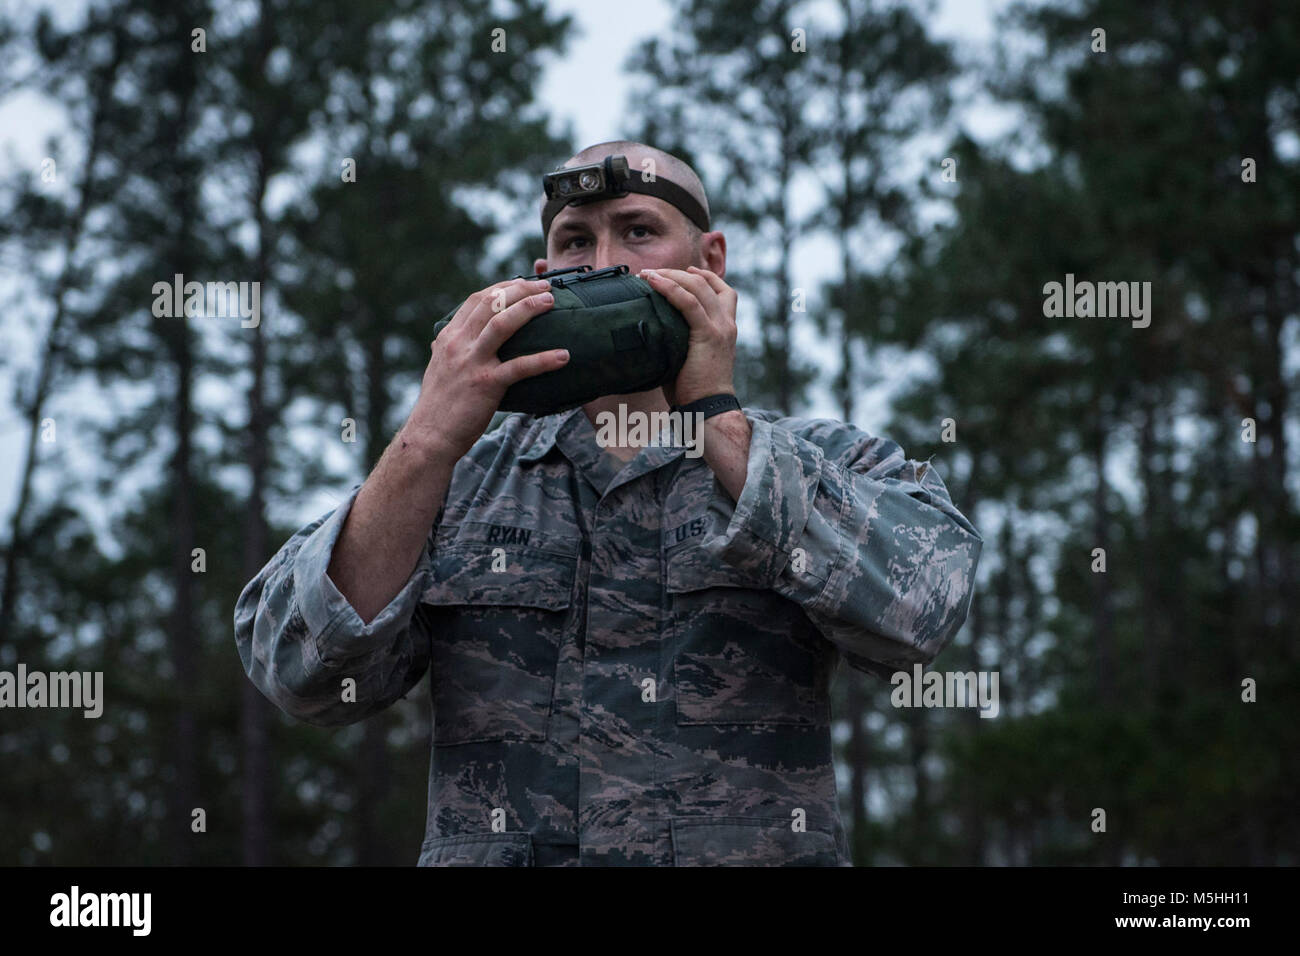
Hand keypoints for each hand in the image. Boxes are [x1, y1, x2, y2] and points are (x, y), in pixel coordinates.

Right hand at [405, 277, 568, 457]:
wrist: (430, 435)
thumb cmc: (439, 405)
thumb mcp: (439, 369)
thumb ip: (448, 351)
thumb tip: (449, 340)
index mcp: (449, 338)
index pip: (477, 300)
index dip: (503, 287)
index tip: (523, 282)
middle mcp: (459, 344)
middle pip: (491, 303)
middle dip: (520, 289)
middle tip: (546, 287)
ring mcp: (472, 362)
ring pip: (502, 324)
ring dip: (529, 308)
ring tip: (551, 302)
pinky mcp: (486, 384)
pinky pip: (520, 367)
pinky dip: (544, 360)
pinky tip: (563, 356)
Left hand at [638, 265, 737, 406]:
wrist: (708, 408)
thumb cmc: (694, 388)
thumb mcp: (691, 356)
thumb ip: (682, 337)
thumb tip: (654, 328)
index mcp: (726, 328)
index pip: (724, 291)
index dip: (705, 276)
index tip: (684, 271)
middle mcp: (726, 323)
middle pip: (706, 283)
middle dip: (679, 273)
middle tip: (654, 273)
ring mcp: (720, 327)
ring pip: (697, 286)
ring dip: (671, 276)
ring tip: (648, 275)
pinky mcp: (708, 334)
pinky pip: (688, 303)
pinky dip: (670, 288)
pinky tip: (654, 282)